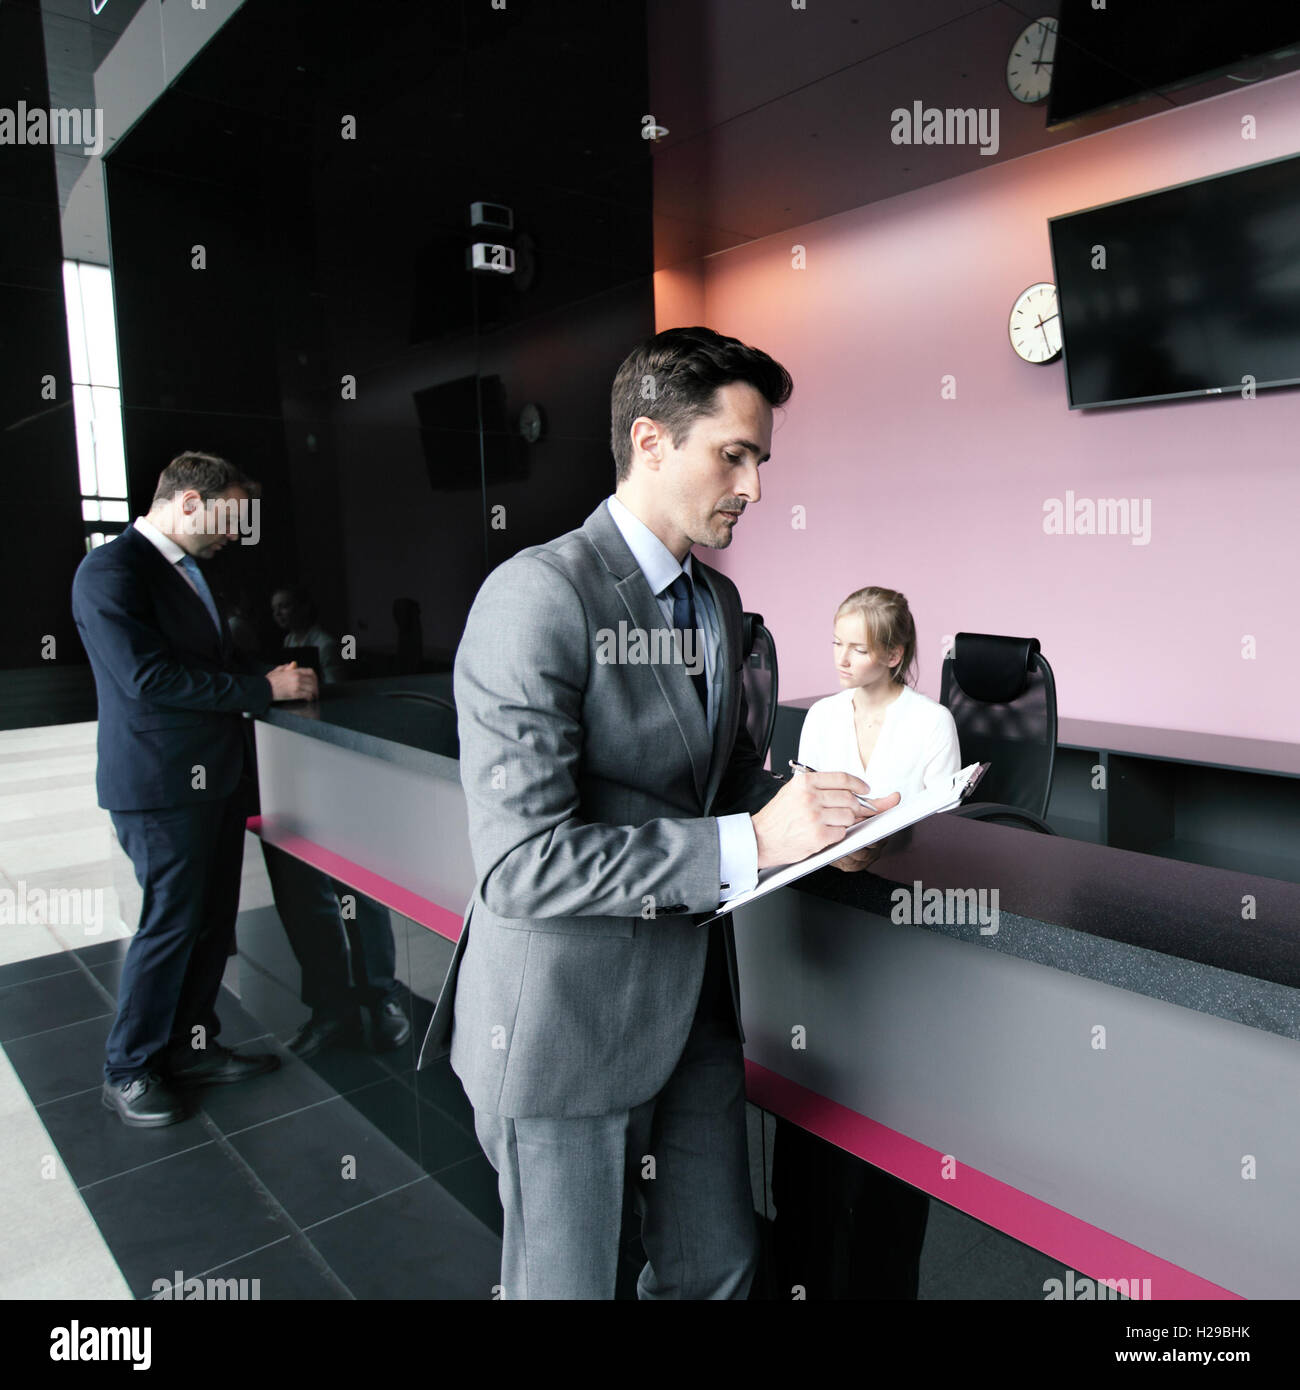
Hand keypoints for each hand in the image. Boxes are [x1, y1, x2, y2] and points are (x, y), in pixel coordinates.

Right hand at [266, 661, 317, 701]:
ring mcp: (296, 686)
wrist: (264, 688)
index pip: (310, 672)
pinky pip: (306, 695)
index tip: (315, 681)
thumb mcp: (278, 670)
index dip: (315, 677)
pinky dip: (309, 697)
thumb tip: (291, 665)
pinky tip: (309, 699)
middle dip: (316, 686)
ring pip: (311, 688)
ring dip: (314, 693)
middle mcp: (297, 678)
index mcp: (294, 671)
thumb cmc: (269, 680)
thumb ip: (286, 667)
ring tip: (313, 696)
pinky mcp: (294, 694)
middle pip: (313, 681)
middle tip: (316, 690)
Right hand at [751, 771, 900, 870]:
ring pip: (849, 816)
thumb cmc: (777, 817)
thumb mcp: (792, 791)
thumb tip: (850, 790)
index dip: (858, 784)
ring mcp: (815, 817)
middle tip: (855, 810)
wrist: (759, 839)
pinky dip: (837, 835)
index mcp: (804, 782)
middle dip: (857, 806)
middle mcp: (810, 797)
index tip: (865, 789)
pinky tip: (825, 834)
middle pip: (849, 798)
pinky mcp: (818, 836)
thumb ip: (818, 787)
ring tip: (831, 824)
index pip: (842, 778)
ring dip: (846, 822)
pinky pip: (842, 833)